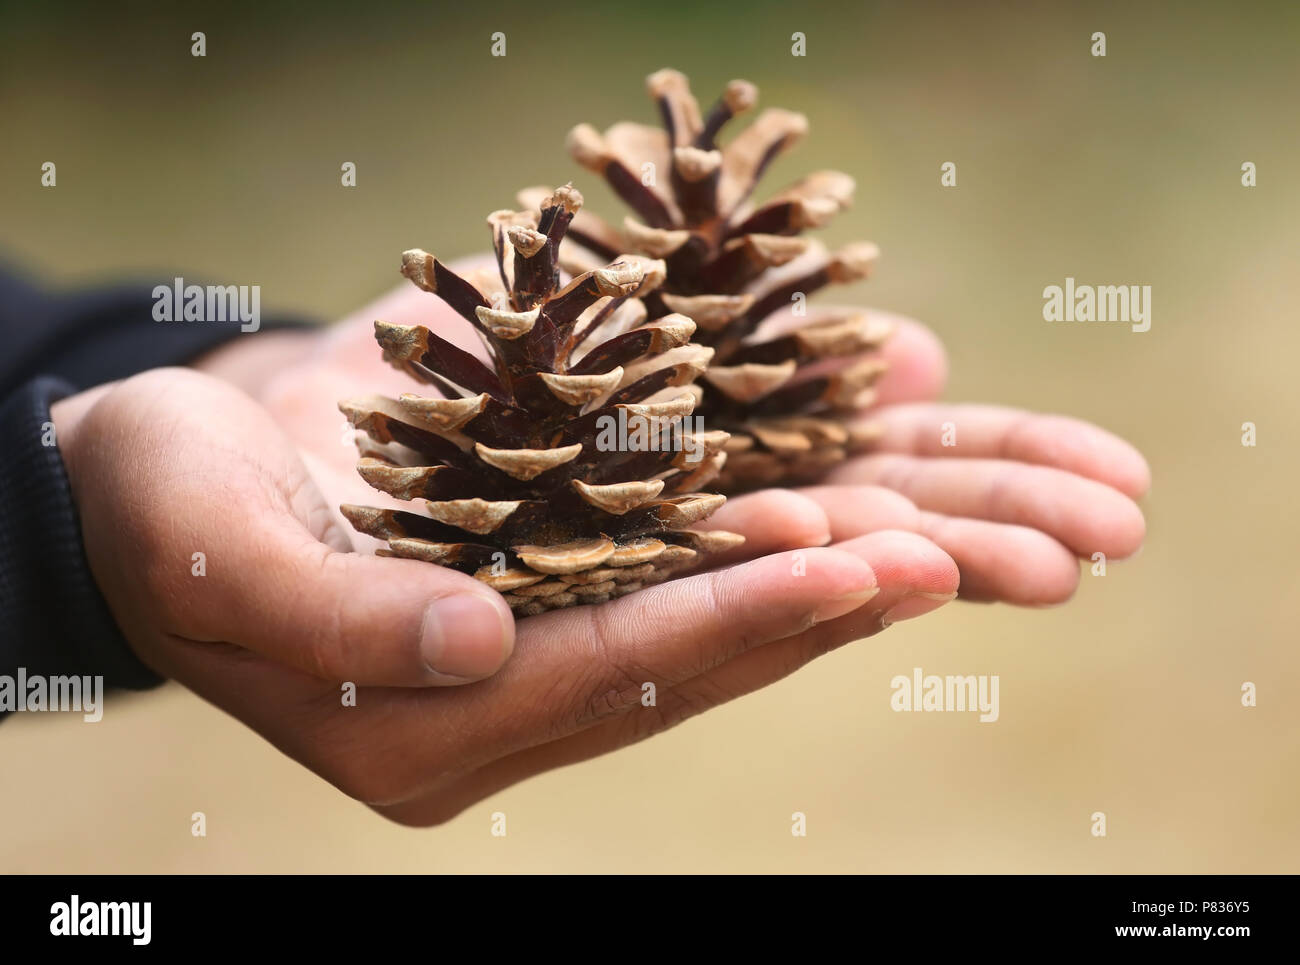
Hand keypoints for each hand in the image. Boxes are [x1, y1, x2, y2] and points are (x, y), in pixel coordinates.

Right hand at [233, 272, 1146, 607]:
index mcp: (447, 718)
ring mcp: (584, 601)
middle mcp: (543, 675)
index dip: (742, 618)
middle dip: (874, 590)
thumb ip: (343, 620)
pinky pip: (732, 497)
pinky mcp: (600, 527)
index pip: (624, 672)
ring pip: (763, 567)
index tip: (868, 567)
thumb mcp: (219, 555)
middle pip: (732, 633)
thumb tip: (481, 648)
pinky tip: (923, 397)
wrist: (187, 460)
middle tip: (1022, 556)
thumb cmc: (173, 511)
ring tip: (1052, 523)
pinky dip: (829, 455)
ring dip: (904, 535)